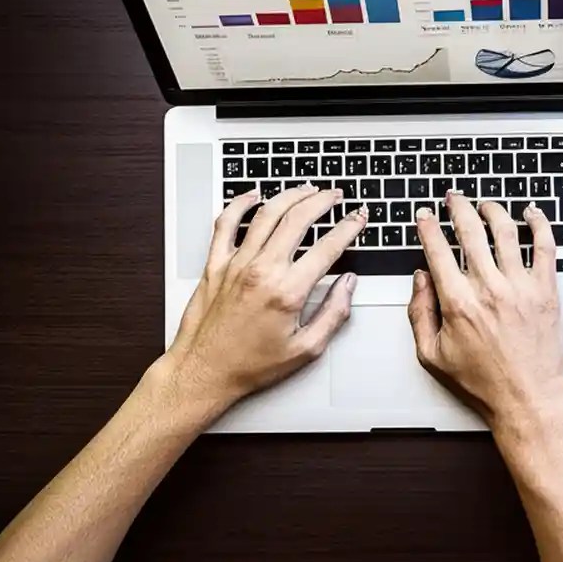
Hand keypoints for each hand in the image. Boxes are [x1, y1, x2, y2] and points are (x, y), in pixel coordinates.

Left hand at [152, 184, 366, 414]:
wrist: (204, 372)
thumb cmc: (250, 365)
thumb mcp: (306, 349)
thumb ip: (333, 313)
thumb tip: (348, 285)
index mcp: (287, 292)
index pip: (327, 247)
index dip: (348, 228)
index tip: (358, 218)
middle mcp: (261, 271)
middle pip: (297, 219)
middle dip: (322, 201)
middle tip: (335, 196)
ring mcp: (236, 264)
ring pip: (266, 214)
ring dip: (290, 195)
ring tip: (306, 190)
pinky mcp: (215, 265)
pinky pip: (226, 224)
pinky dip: (239, 204)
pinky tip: (252, 195)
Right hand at [407, 192, 562, 433]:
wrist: (527, 399)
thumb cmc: (483, 383)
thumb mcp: (432, 356)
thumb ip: (420, 314)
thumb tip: (420, 280)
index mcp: (458, 303)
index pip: (437, 250)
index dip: (428, 227)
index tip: (426, 216)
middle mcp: (489, 289)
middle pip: (470, 231)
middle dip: (457, 208)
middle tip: (453, 199)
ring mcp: (520, 287)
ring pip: (505, 231)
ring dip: (492, 210)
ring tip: (485, 204)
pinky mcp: (545, 291)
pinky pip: (545, 246)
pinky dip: (539, 224)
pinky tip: (531, 214)